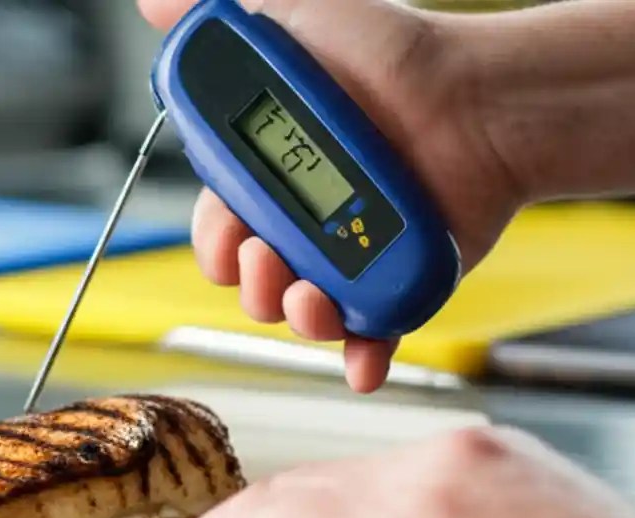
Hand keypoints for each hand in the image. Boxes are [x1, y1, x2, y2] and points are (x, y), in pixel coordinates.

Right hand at [138, 0, 523, 392]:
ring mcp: (351, 261)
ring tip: (312, 293)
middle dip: (250, 284)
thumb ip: (221, 13)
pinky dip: (364, 361)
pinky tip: (362, 365)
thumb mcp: (297, 17)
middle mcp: (305, 226)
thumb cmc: (394, 56)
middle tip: (267, 257)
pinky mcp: (399, 288)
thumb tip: (154, 6)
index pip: (218, 232)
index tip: (230, 231)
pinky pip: (373, 339)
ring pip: (303, 316)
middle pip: (254, 284)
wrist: (480, 95)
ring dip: (295, 318)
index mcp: (270, 178)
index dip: (215, 244)